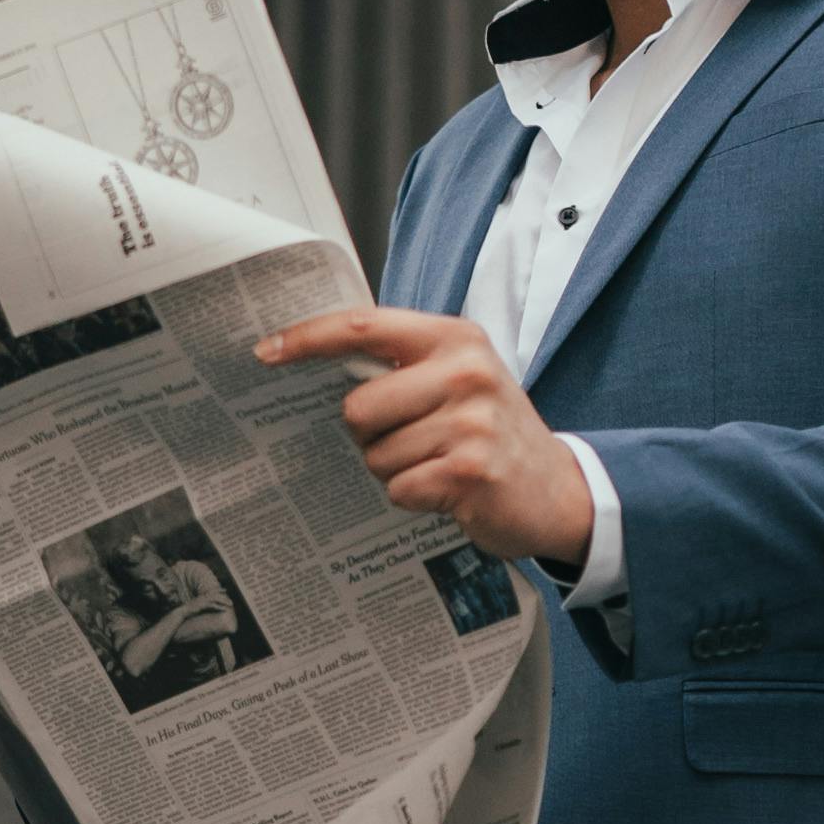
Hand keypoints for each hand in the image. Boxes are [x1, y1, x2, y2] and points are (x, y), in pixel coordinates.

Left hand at [254, 307, 596, 571]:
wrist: (557, 488)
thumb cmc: (492, 432)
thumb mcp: (459, 378)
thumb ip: (403, 365)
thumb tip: (318, 366)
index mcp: (454, 338)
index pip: (364, 326)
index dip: (308, 338)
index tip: (265, 352)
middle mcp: (465, 372)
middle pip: (358, 407)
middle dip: (369, 435)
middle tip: (411, 440)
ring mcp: (471, 422)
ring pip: (376, 455)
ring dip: (395, 470)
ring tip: (437, 464)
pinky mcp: (470, 471)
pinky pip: (400, 487)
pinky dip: (413, 496)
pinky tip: (446, 490)